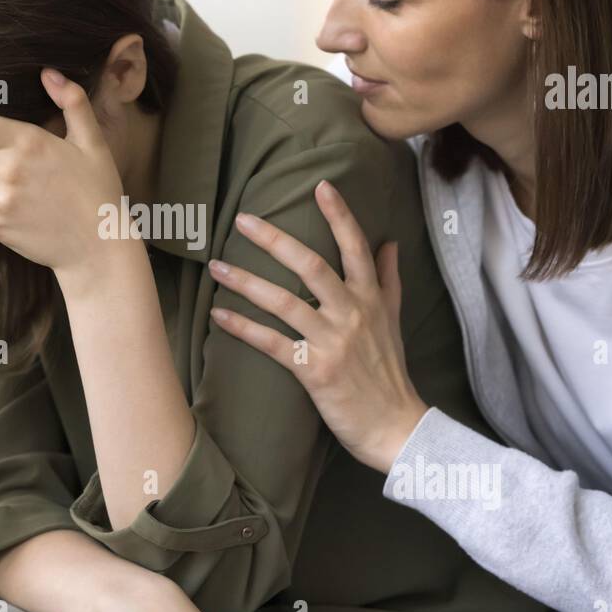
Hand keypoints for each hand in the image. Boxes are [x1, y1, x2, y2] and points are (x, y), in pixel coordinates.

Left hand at [206, 180, 427, 472]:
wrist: (396, 426)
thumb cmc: (390, 373)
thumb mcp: (394, 321)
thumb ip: (388, 280)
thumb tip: (390, 243)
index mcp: (371, 299)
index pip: (356, 248)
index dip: (340, 216)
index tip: (320, 186)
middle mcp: (352, 314)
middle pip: (312, 266)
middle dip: (276, 240)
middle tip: (243, 219)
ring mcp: (333, 342)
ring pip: (285, 302)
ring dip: (247, 282)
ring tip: (216, 266)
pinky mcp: (314, 371)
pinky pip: (272, 343)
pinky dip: (243, 328)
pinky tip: (218, 315)